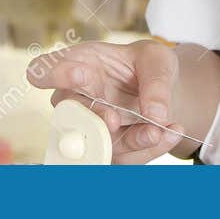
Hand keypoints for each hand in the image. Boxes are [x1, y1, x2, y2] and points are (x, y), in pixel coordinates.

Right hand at [26, 38, 183, 162]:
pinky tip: (172, 132)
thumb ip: (155, 82)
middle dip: (91, 117)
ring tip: (158, 131)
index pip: (47, 68)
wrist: (161, 92)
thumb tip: (156, 114)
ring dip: (128, 141)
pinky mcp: (109, 149)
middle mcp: (77, 98)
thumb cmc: (148, 66)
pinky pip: (125, 158)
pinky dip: (150, 149)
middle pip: (70, 113)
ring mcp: (90, 127)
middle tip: (112, 118)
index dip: (52, 73)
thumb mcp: (157, 60)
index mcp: (79, 64)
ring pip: (99, 142)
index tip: (74, 73)